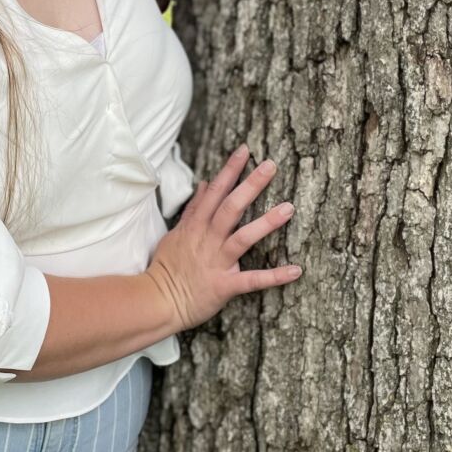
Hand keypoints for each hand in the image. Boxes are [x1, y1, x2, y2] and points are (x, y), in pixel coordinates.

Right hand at [145, 145, 300, 332]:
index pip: (215, 192)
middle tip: (271, 166)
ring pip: (243, 238)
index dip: (230, 170)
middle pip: (231, 207)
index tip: (245, 151)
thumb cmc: (168, 267)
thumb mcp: (176, 232)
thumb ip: (194, 209)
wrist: (156, 301)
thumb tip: (205, 184)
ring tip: (289, 208)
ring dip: (266, 223)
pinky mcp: (224, 285)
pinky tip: (295, 270)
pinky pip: (252, 280)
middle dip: (250, 185)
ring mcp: (216, 262)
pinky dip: (274, 276)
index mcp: (195, 226)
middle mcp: (207, 240)